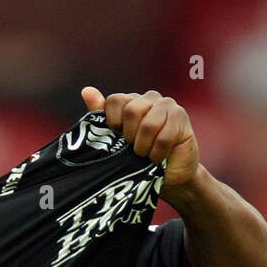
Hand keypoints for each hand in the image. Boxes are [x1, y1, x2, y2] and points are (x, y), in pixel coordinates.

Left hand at [80, 86, 199, 195]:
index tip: (119, 139)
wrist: (168, 175)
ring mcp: (167, 105)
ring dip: (143, 147)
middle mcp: (149, 98)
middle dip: (129, 137)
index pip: (115, 101)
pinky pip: (163, 137)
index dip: (113, 123)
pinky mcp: (181, 117)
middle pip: (131, 110)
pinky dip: (157, 154)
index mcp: (131, 102)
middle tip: (134, 149)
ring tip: (145, 155)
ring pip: (148, 125)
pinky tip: (158, 158)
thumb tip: (86, 90)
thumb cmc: (139, 159)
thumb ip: (100, 116)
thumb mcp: (116, 140)